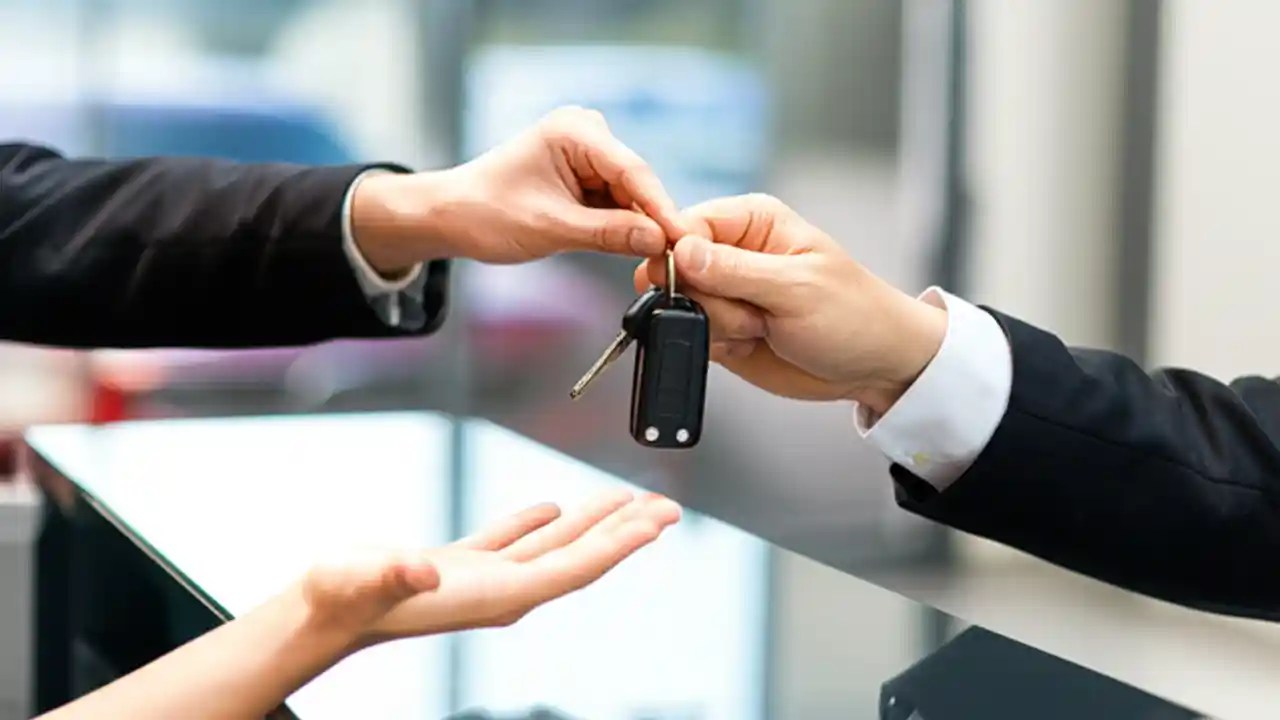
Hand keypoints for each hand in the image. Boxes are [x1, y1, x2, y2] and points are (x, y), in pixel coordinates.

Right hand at [298, 489, 680, 649]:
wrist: (318, 615)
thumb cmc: (341, 600)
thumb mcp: (364, 578)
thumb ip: (396, 574)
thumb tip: (421, 572)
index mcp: (492, 594)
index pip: (572, 569)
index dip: (617, 546)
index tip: (653, 524)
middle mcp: (498, 590)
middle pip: (578, 559)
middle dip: (625, 533)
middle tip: (666, 507)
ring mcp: (482, 580)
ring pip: (552, 548)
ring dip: (592, 525)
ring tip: (627, 502)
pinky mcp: (460, 567)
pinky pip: (515, 541)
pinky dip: (539, 523)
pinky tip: (554, 508)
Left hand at [351, 106, 683, 273]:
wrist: (452, 216)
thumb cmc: (487, 212)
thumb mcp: (552, 228)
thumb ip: (608, 234)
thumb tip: (657, 240)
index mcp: (574, 131)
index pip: (632, 170)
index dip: (662, 207)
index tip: (684, 238)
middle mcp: (584, 133)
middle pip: (636, 182)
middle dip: (652, 219)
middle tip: (675, 258)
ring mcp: (586, 154)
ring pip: (629, 195)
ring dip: (638, 226)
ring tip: (654, 258)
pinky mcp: (585, 175)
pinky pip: (616, 202)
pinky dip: (622, 225)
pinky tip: (632, 246)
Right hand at [634, 194, 946, 413]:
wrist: (876, 367)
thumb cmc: (855, 315)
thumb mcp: (797, 288)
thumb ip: (735, 270)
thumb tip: (681, 252)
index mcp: (753, 222)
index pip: (687, 224)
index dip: (677, 253)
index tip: (688, 280)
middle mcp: (734, 253)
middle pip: (676, 268)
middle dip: (705, 298)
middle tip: (751, 311)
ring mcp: (726, 293)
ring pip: (681, 306)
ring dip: (716, 325)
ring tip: (760, 328)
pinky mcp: (723, 328)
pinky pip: (691, 334)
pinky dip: (717, 345)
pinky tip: (751, 343)